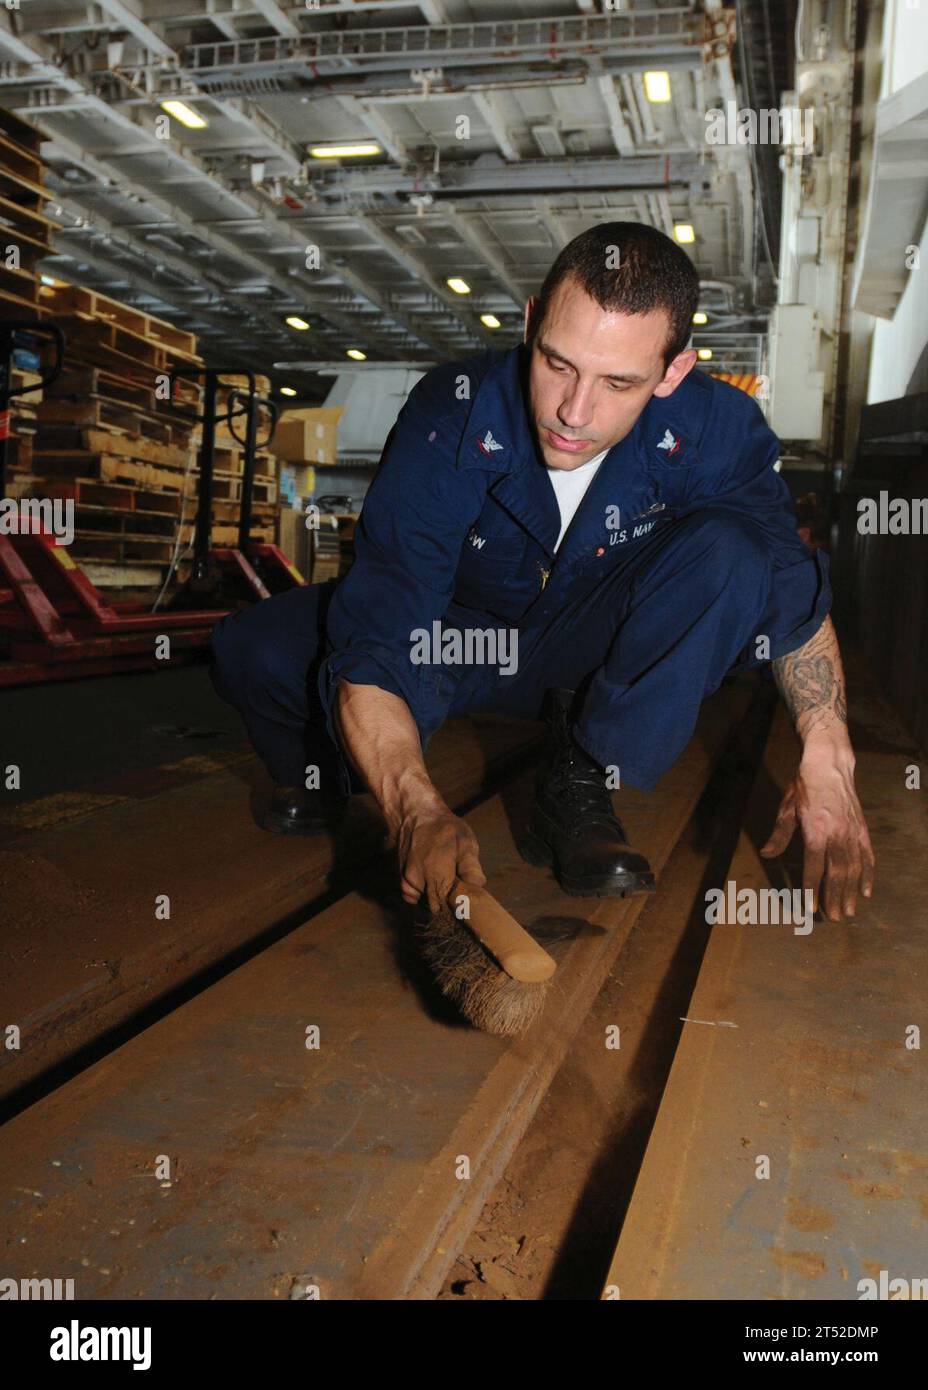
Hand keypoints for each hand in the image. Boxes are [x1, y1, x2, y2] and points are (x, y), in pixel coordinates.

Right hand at [395, 805, 486, 912]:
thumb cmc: (444, 828)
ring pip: (425, 903)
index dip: (461, 905)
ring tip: (445, 877)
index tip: (469, 899)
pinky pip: (413, 897)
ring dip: (436, 897)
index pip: (449, 904)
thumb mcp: (465, 841)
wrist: (416, 815)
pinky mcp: (401, 881)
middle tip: (459, 887)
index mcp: (436, 871)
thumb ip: (471, 867)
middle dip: (449, 903)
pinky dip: (422, 894)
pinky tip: (431, 879)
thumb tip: (478, 887)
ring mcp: (407, 881)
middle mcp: (418, 880)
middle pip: (437, 907)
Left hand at [760, 754, 874, 919]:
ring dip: (851, 892)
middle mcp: (837, 835)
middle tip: (834, 918)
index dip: (812, 890)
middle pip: (836, 873)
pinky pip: (867, 856)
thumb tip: (767, 854)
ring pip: (854, 869)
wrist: (829, 765)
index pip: (813, 868)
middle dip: (835, 898)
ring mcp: (852, 832)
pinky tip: (866, 891)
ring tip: (849, 911)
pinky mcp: (862, 829)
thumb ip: (779, 834)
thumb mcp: (786, 809)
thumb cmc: (804, 786)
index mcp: (816, 831)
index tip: (811, 909)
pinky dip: (868, 875)